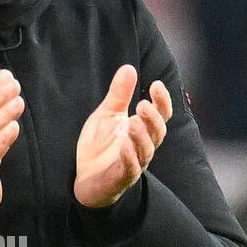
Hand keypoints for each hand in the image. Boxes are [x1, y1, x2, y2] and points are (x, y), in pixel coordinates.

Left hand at [73, 66, 171, 208]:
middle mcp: (142, 147)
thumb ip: (118, 94)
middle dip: (153, 118)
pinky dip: (129, 157)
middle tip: (142, 104)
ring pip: (146, 151)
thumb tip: (129, 67)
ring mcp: (133, 163)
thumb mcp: (106, 115)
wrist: (84, 177)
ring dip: (142, 136)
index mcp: (143, 130)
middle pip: (157, 133)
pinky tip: (124, 144)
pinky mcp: (120, 178)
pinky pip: (130, 169)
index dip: (162, 101)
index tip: (156, 84)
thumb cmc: (99, 146)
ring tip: (133, 122)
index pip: (161, 115)